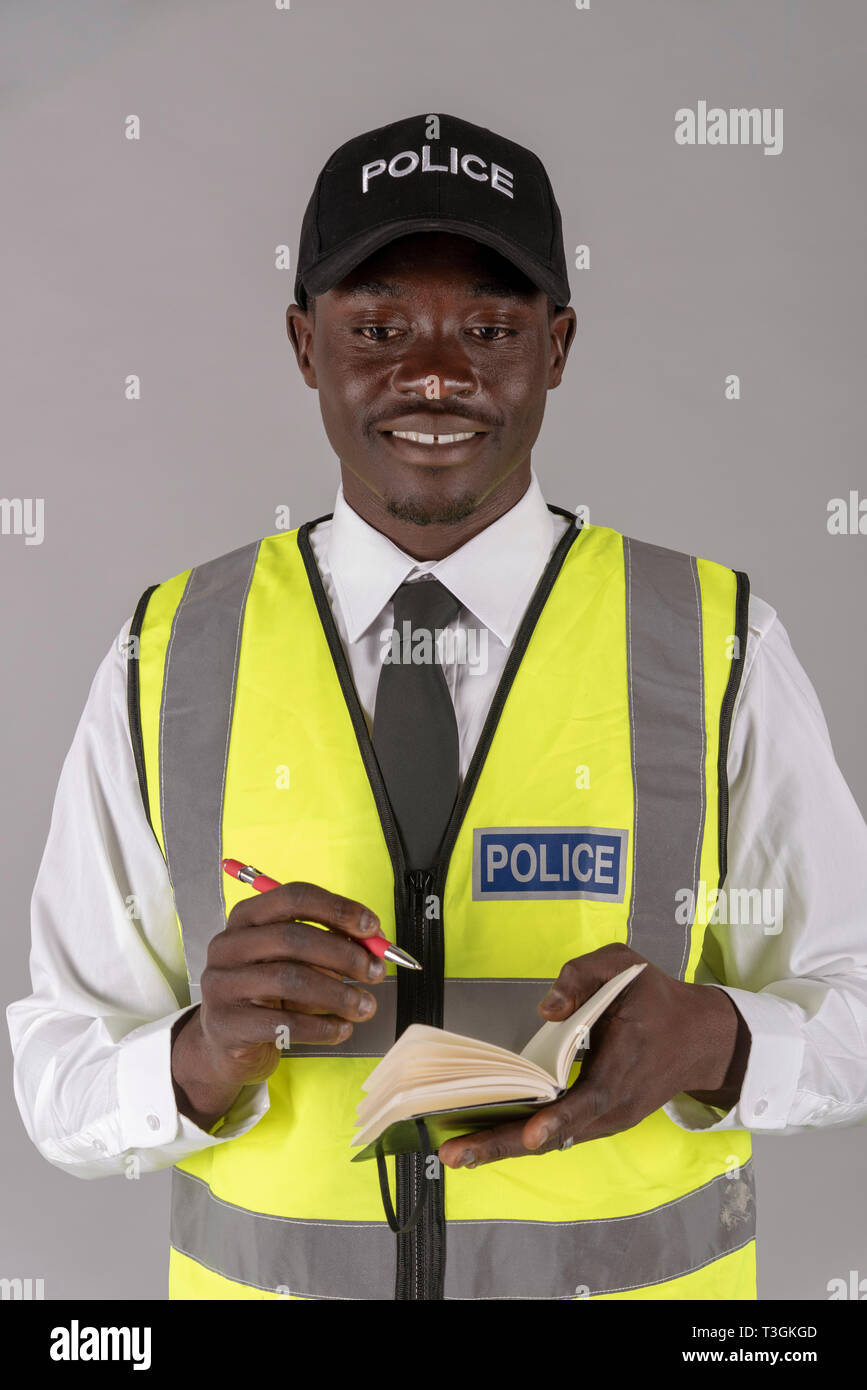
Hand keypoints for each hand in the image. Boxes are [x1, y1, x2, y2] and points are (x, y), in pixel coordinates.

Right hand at [171, 881, 386, 1129]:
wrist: (224, 1044)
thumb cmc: (266, 995)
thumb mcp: (292, 961)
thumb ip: (328, 945)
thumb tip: (374, 943)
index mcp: (246, 918)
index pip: (293, 898)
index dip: (337, 908)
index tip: (372, 927)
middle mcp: (228, 945)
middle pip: (293, 937)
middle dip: (344, 954)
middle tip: (376, 972)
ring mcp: (222, 985)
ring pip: (290, 979)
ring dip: (338, 994)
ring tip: (364, 1006)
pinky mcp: (227, 1024)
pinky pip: (284, 1022)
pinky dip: (322, 1027)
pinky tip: (341, 1029)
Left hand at [438, 942, 749, 1169]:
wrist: (699, 1038)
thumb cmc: (656, 999)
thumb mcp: (624, 965)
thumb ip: (582, 975)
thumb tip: (547, 1007)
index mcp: (626, 1062)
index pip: (593, 1096)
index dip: (561, 1117)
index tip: (533, 1134)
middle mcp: (617, 1102)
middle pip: (560, 1132)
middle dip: (505, 1144)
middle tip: (455, 1154)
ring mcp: (610, 1118)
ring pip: (555, 1139)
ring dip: (505, 1146)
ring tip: (457, 1152)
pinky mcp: (601, 1121)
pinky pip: (559, 1134)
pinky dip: (522, 1139)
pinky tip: (484, 1140)